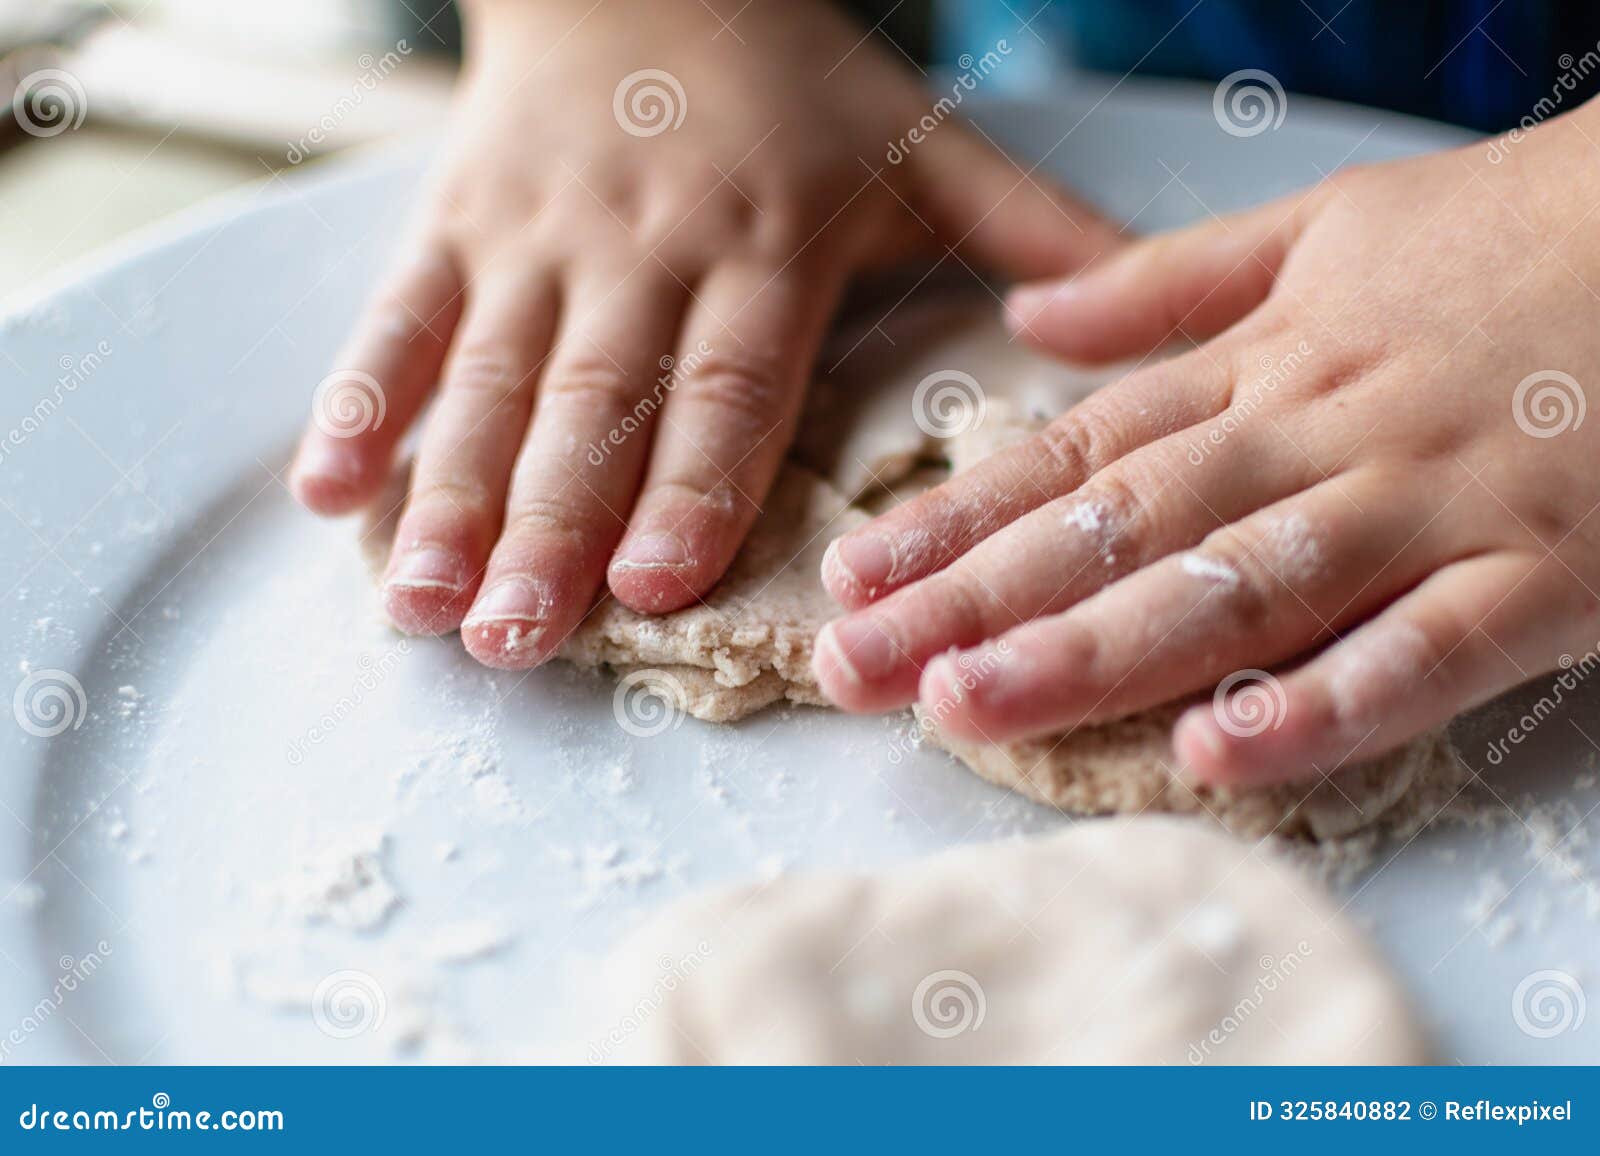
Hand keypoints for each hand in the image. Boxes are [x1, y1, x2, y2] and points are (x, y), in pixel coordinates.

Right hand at [288, 0, 1116, 667]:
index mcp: (765, 244)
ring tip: (418, 603)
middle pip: (589, 404)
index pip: (724, 384)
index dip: (688, 486)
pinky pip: (402, 317)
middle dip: (546, 528)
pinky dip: (359, 403)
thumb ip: (1034, 236)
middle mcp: (643, 248)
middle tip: (511, 640)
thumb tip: (1144, 320)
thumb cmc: (802, 83)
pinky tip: (327, 496)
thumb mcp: (926, 146)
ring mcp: (538, 237)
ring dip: (447, 495)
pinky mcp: (459, 221)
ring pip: (485, 377)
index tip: (651, 590)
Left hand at [814, 99, 1599, 786]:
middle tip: (856, 669)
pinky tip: (1214, 753)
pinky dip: (1322, 705)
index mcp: (1266, 366)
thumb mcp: (1329, 230)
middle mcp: (1321, 435)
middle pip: (1121, 531)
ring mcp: (1431, 508)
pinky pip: (1421, 655)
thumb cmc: (1518, 237)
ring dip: (1097, 652)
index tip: (855, 580)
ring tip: (972, 707)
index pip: (1079, 456)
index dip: (957, 522)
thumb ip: (1172, 287)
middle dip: (978, 603)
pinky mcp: (1545, 577)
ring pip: (1237, 590)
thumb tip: (1031, 315)